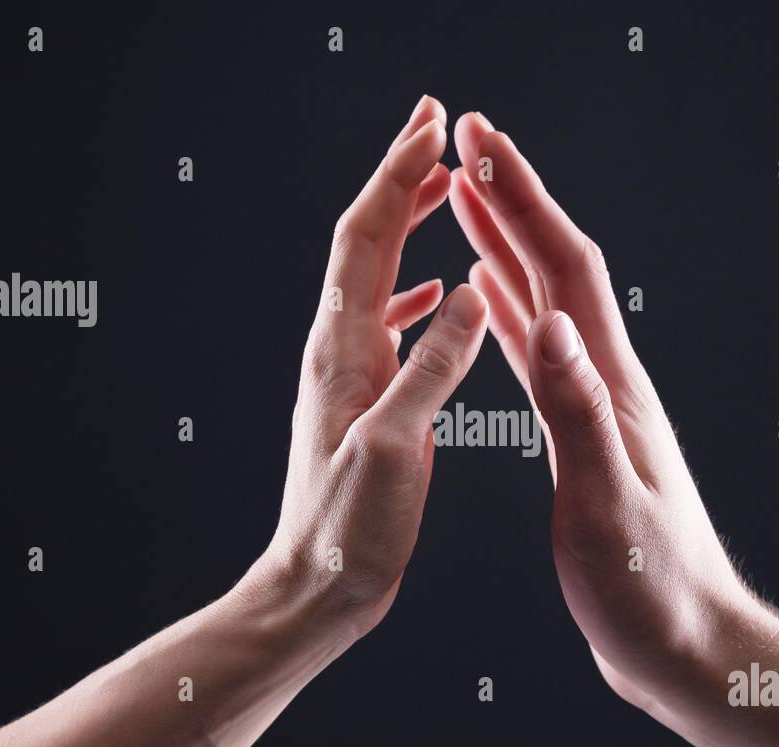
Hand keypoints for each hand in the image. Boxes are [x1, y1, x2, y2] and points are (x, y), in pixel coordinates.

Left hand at [243, 96, 488, 644]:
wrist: (316, 589)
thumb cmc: (349, 531)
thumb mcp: (395, 446)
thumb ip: (430, 369)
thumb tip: (461, 293)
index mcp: (343, 352)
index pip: (365, 238)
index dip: (397, 176)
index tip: (432, 126)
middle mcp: (339, 351)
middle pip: (364, 241)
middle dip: (398, 179)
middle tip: (435, 130)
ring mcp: (350, 375)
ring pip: (376, 277)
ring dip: (406, 226)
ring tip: (441, 191)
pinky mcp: (365, 403)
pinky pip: (389, 326)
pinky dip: (412, 292)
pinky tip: (435, 294)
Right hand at [449, 112, 770, 734]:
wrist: (690, 648)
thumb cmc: (651, 593)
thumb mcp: (607, 505)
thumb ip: (576, 414)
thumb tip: (548, 322)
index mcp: (611, 391)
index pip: (565, 273)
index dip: (523, 202)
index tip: (483, 144)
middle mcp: (607, 386)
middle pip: (556, 272)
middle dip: (512, 202)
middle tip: (468, 146)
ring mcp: (598, 410)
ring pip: (545, 308)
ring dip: (508, 251)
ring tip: (469, 206)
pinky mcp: (585, 442)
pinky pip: (540, 360)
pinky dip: (512, 321)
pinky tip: (495, 310)